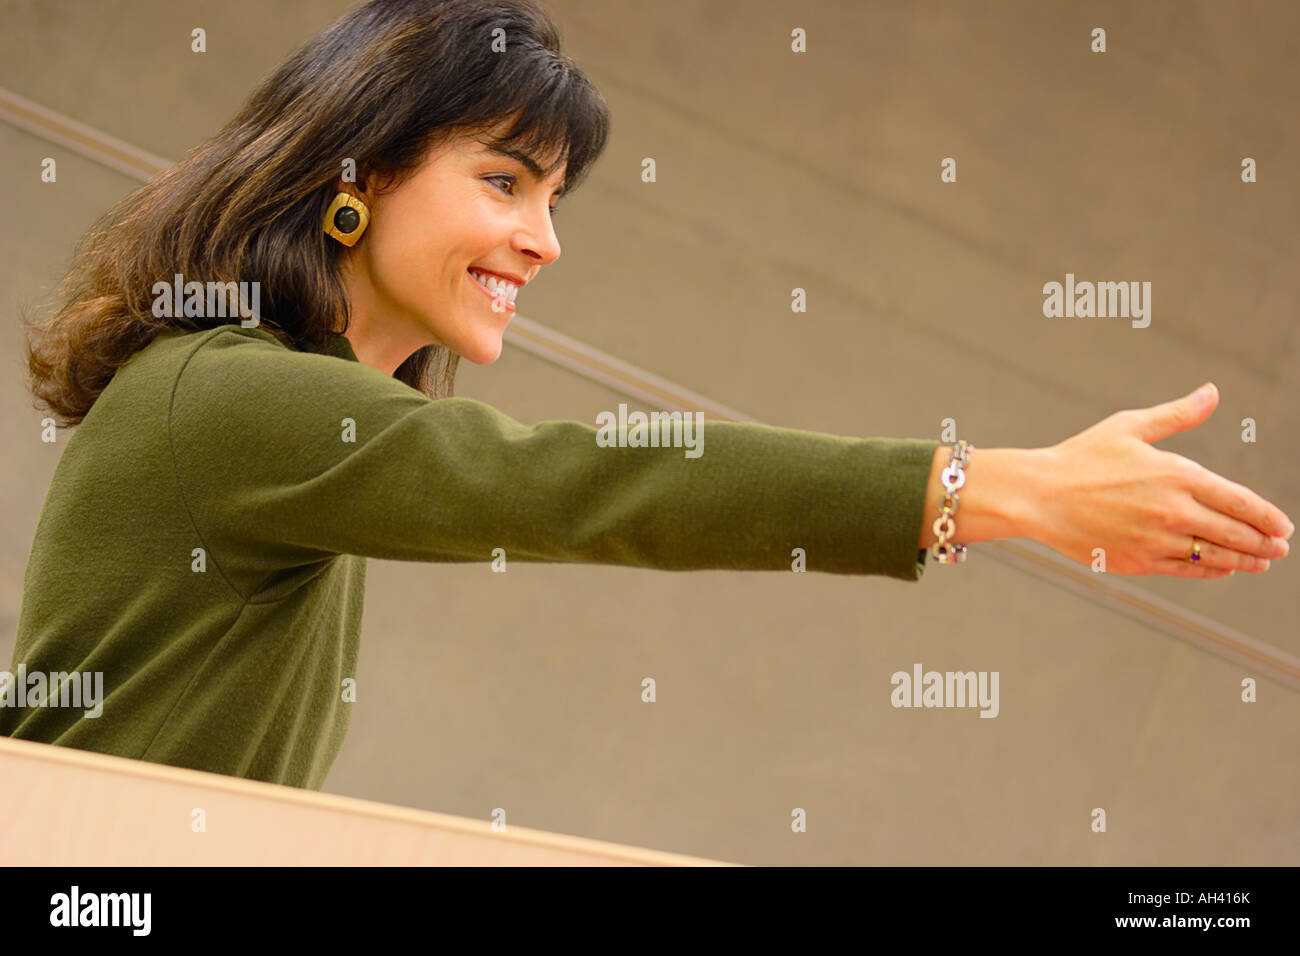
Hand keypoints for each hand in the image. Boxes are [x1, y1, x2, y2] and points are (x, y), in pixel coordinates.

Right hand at [1031, 383, 1292, 576]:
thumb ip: (1177, 414)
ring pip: (1215, 556)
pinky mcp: (1138, 562)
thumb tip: (1212, 392)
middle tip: (1281, 546)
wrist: (1039, 495)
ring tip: (1261, 561)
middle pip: (1235, 533)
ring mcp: (1156, 541)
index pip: (1240, 501)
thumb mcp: (1129, 426)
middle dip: (1265, 542)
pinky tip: (1223, 568)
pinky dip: (1211, 571)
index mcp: (1176, 476)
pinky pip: (1187, 571)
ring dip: (1245, 560)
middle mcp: (1173, 512)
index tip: (1283, 524)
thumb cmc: (1081, 457)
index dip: (1268, 516)